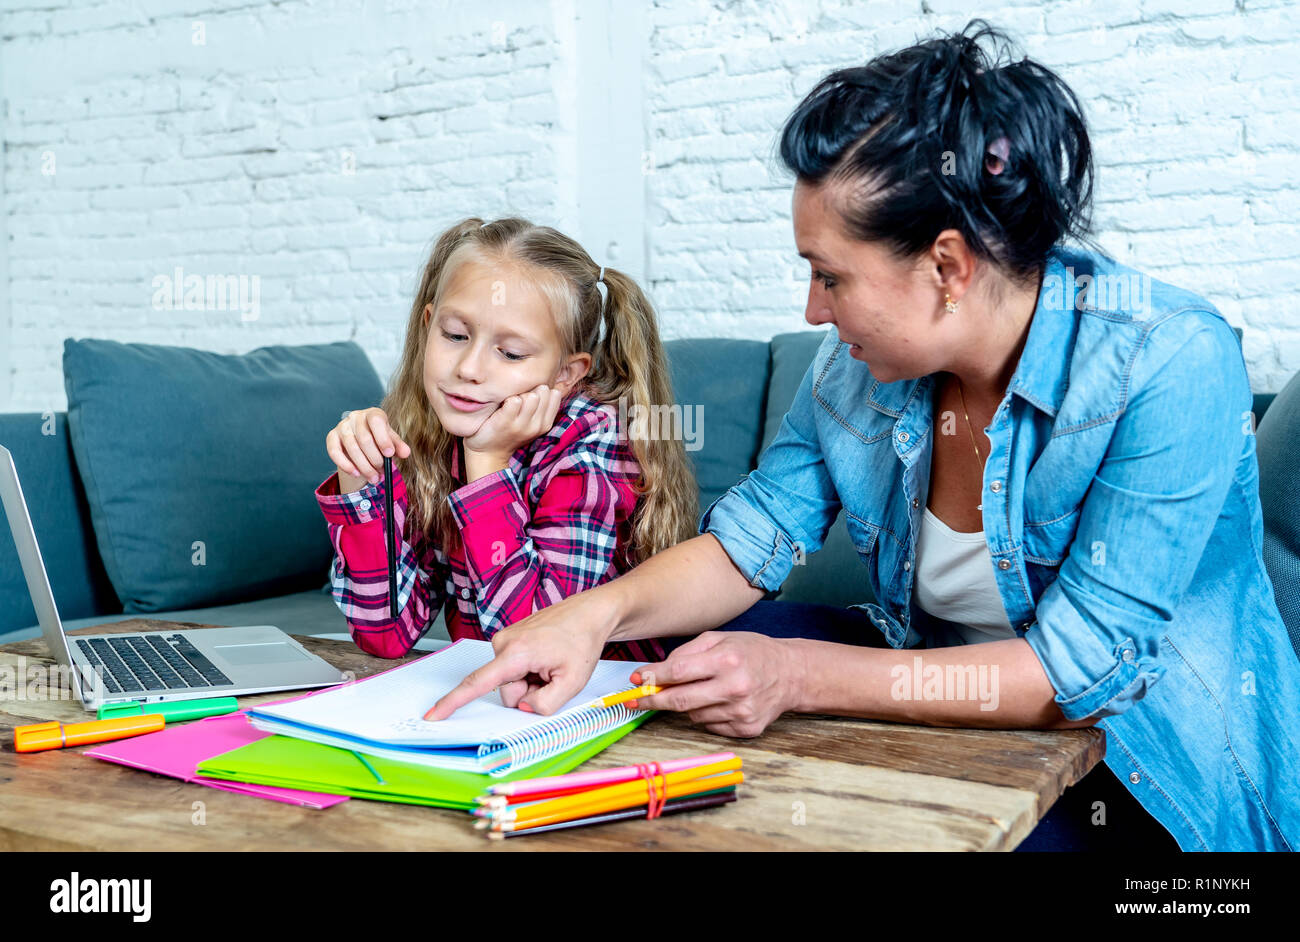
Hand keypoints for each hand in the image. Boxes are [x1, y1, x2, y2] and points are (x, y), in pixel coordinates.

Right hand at [326, 407, 410, 487]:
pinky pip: (334, 452)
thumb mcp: (390, 441)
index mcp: (373, 414)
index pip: (376, 421)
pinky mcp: (332, 437)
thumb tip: (405, 453)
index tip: (389, 454)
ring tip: (374, 478)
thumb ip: (398, 446)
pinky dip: (346, 465)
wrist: (361, 439)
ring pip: (352, 448)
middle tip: (382, 472)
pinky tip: (356, 474)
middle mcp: (356, 417)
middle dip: (375, 459)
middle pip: (364, 439)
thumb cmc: (378, 438)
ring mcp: (342, 426)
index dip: (383, 438)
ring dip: (364, 466)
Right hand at [423, 586, 616, 719]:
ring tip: (551, 664)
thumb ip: (544, 704)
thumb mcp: (572, 682)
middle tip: (553, 675)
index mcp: (515, 652)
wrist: (588, 614)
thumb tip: (521, 706)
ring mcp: (505, 639)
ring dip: (531, 681)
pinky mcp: (509, 640)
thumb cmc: (581, 643)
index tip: (432, 714)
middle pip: (506, 690)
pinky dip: (530, 672)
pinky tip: (546, 659)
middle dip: (528, 691)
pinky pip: (514, 670)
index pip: (478, 683)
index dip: (453, 702)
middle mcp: (503, 643)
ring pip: (510, 681)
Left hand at [463, 384, 562, 462]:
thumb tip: (555, 384)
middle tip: (520, 396)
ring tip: (511, 401)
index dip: (542, 389)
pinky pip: (514, 401)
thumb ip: (543, 406)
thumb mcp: (532, 422)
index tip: (531, 394)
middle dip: (532, 389)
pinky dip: (507, 398)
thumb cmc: (510, 432)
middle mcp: (537, 426)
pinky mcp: (505, 422)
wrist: (488, 452)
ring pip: (531, 396)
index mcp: (545, 424)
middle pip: (543, 391)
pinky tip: (502, 404)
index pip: (555, 394)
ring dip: (520, 393)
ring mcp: (521, 425)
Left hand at [625, 631, 802, 737]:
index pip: (679, 671)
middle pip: (680, 700)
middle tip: (634, 700)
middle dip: (652, 701)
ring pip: (693, 715)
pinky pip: (709, 726)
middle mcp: (735, 687)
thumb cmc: (752, 652)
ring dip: (686, 705)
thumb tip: (654, 672)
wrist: (791, 675)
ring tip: (703, 690)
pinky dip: (705, 715)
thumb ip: (687, 652)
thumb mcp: (721, 639)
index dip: (652, 677)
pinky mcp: (746, 729)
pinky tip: (719, 702)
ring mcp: (741, 711)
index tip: (634, 680)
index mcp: (727, 659)